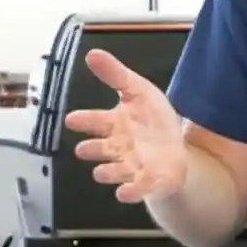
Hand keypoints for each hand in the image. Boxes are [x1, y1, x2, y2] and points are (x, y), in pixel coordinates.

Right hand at [63, 48, 188, 202]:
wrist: (174, 148)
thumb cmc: (151, 119)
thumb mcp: (138, 90)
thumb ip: (115, 74)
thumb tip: (92, 53)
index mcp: (114, 124)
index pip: (95, 121)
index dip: (84, 120)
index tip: (72, 119)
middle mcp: (118, 147)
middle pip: (101, 149)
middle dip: (92, 150)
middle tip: (83, 149)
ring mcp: (131, 166)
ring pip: (115, 171)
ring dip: (107, 172)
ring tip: (101, 172)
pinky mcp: (147, 182)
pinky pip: (136, 188)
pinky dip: (130, 191)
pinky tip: (123, 193)